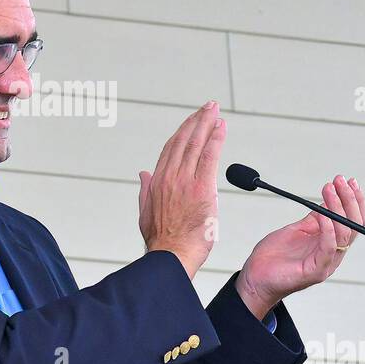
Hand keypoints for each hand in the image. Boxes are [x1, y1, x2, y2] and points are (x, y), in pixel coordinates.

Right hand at [138, 101, 225, 279]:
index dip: (182, 132)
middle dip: (196, 121)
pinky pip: (209, 157)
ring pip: (196, 144)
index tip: (191, 121)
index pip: (170, 149)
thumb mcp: (145, 213)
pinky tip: (221, 128)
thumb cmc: (161, 241)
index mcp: (157, 182)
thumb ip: (145, 191)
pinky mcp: (202, 188)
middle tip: (208, 107)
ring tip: (215, 110)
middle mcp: (170, 177)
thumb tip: (143, 173)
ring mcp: (185, 181)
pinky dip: (215, 139)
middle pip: (183, 140)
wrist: (170, 256)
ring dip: (207, 124)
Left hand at [236, 174, 364, 318]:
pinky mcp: (315, 271)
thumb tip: (328, 200)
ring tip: (329, 189)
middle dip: (349, 199)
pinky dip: (328, 229)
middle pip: (354, 226)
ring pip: (344, 234)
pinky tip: (323, 214)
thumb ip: (314, 219)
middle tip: (340, 180)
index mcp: (331, 244)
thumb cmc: (274, 257)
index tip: (350, 181)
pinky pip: (328, 248)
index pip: (353, 221)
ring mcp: (326, 263)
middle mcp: (333, 254)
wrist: (255, 278)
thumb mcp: (297, 230)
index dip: (355, 200)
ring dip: (338, 207)